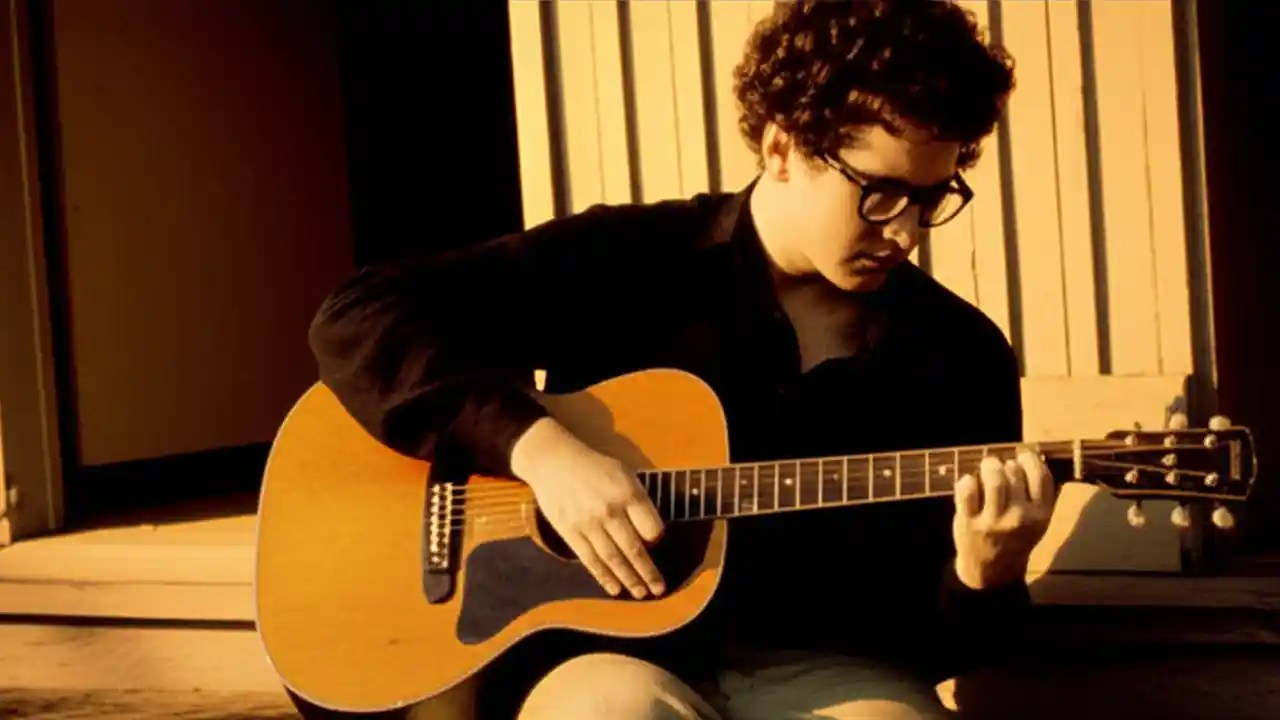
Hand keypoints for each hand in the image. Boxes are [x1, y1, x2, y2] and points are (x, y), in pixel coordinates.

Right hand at [510, 417, 665, 598]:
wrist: (552, 460)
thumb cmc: (593, 466)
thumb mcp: (623, 472)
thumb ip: (638, 499)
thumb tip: (651, 532)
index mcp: (628, 492)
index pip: (652, 527)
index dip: (656, 538)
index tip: (655, 542)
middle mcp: (610, 510)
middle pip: (634, 548)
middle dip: (649, 572)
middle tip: (659, 589)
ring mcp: (589, 524)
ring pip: (613, 559)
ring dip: (629, 579)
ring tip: (641, 593)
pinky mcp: (570, 532)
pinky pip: (590, 560)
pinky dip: (604, 577)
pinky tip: (615, 589)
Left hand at [952, 448, 1053, 589]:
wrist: (992, 569)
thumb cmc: (1016, 537)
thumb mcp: (1038, 522)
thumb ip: (1040, 494)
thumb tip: (1035, 455)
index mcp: (1040, 515)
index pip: (1041, 476)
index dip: (1030, 458)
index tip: (1022, 456)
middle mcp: (1019, 518)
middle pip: (1015, 473)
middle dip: (1007, 463)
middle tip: (1001, 466)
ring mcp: (993, 521)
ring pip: (994, 480)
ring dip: (990, 466)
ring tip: (988, 466)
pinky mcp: (968, 522)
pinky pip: (967, 490)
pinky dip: (968, 480)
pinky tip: (971, 482)